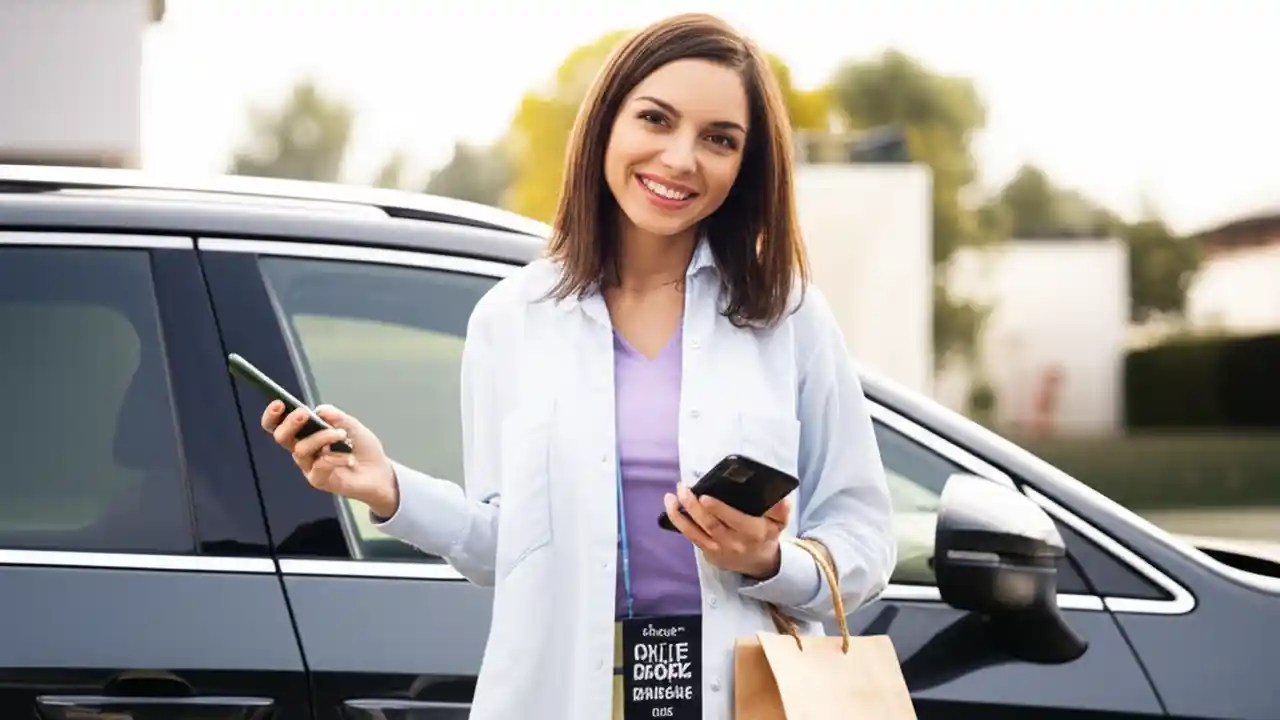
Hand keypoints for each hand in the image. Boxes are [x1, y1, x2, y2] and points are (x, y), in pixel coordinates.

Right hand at [260, 401, 399, 516]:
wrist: (379, 471)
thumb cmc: (363, 448)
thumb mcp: (353, 426)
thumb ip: (336, 417)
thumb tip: (319, 410)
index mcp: (307, 433)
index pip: (280, 425)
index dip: (273, 415)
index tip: (279, 403)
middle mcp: (304, 449)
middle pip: (282, 437)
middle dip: (290, 423)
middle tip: (303, 414)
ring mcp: (309, 466)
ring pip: (301, 449)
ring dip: (322, 438)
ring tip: (342, 435)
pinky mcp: (318, 480)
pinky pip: (318, 466)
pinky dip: (335, 458)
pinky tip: (349, 459)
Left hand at [663, 484, 789, 579]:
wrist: (760, 563)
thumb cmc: (767, 534)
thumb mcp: (780, 522)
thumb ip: (781, 508)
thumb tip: (778, 495)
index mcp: (753, 532)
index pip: (735, 520)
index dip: (718, 509)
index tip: (704, 495)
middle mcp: (734, 544)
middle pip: (710, 525)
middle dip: (693, 506)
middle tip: (683, 488)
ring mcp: (719, 551)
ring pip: (694, 533)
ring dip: (679, 515)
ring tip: (670, 498)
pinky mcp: (708, 555)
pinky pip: (692, 538)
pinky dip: (680, 523)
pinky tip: (673, 508)